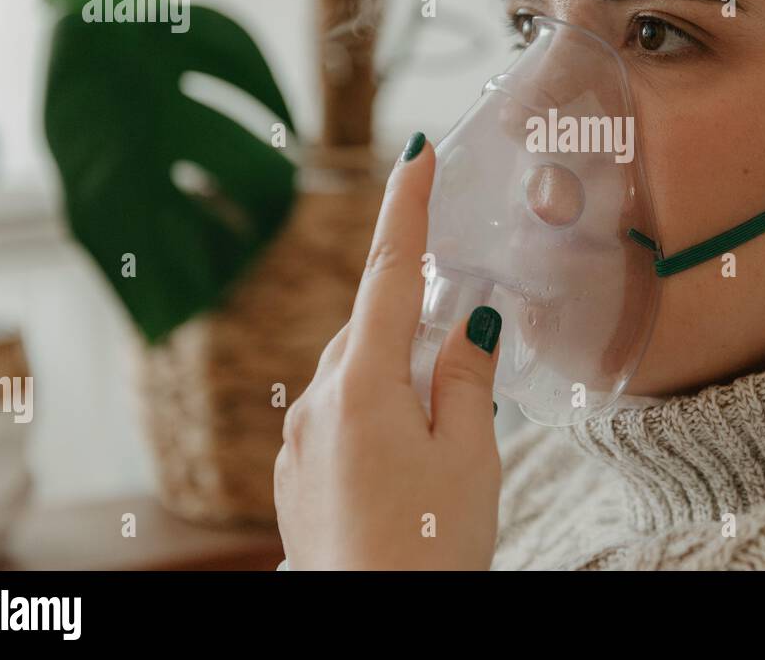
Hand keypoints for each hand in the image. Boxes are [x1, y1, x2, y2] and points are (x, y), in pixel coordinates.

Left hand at [273, 133, 502, 569]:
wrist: (370, 623)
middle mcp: (319, 400)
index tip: (415, 152)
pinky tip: (403, 458)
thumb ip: (466, 374)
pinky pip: (337, 413)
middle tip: (463, 342)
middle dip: (413, 316)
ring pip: (354, 371)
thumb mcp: (470, 454)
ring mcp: (298, 439)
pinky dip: (373, 409)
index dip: (406, 207)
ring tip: (441, 423)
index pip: (388, 271)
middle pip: (371, 325)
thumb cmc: (427, 544)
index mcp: (365, 383)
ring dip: (395, 370)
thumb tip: (469, 316)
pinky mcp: (295, 473)